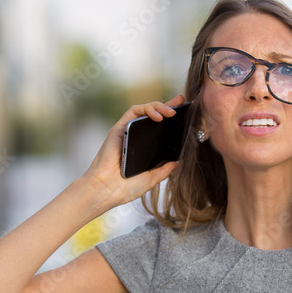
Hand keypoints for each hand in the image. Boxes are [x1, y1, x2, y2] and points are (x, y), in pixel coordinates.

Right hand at [81, 95, 185, 209]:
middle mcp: (134, 136)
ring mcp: (127, 131)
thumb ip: (163, 170)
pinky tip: (158, 116)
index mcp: (142, 148)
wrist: (107, 190)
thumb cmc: (125, 187)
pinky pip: (133, 111)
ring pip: (144, 110)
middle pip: (152, 115)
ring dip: (159, 106)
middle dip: (168, 106)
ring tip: (172, 112)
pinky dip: (147, 109)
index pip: (158, 128)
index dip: (170, 118)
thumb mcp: (151, 178)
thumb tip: (176, 163)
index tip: (184, 112)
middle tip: (182, 103)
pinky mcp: (119, 127)